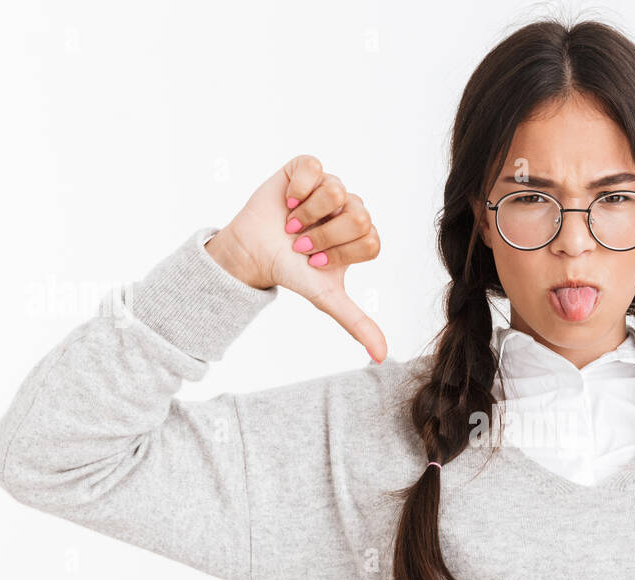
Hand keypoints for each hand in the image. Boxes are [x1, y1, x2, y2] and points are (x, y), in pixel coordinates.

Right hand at [207, 154, 386, 362]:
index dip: (341, 253)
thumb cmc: (292, 272)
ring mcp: (331, 186)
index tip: (317, 261)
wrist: (252, 253)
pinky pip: (314, 167)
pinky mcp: (307, 168)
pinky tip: (288, 201)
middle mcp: (351, 208)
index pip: (371, 240)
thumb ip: (357, 322)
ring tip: (292, 224)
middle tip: (302, 244)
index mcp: (362, 236)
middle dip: (324, 236)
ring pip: (338, 191)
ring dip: (308, 215)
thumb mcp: (326, 298)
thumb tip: (382, 356)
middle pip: (359, 215)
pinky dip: (298, 188)